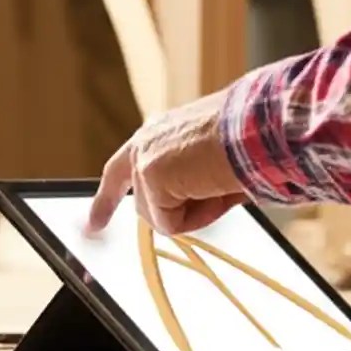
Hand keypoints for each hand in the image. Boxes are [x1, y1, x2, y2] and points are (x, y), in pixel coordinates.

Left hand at [87, 89, 248, 235]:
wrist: (259, 125)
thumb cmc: (250, 139)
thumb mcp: (214, 160)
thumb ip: (192, 182)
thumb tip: (195, 208)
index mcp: (161, 131)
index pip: (123, 167)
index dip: (107, 199)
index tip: (92, 225)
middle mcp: (146, 140)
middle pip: (140, 200)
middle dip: (154, 216)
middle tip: (138, 219)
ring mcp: (145, 160)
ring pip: (160, 216)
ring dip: (195, 212)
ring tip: (222, 185)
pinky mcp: (151, 177)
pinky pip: (171, 224)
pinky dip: (200, 217)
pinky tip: (217, 191)